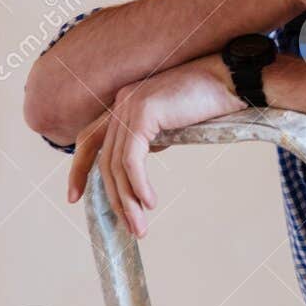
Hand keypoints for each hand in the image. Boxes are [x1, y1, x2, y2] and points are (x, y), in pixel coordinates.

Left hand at [66, 57, 244, 236]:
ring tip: (141, 225)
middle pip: (103, 159)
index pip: (90, 140)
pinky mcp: (144, 113)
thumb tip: (139, 164)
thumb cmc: (208, 101)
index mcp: (125, 104)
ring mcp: (130, 105)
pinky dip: (139, 185)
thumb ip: (151, 138)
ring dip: (128, 200)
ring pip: (117, 164)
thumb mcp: (171, 123)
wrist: (231, 79)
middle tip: (127, 226)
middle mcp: (122, 102)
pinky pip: (133, 160)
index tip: (74, 197)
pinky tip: (150, 202)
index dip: (79, 170)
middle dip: (113, 197)